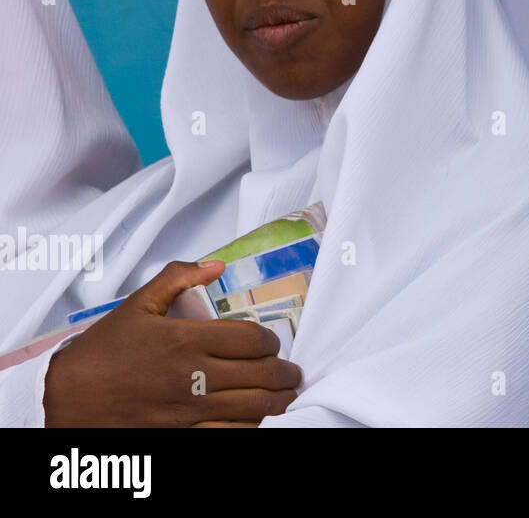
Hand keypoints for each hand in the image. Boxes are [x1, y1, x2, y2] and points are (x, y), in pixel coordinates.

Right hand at [44, 260, 301, 426]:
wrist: (66, 399)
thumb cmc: (101, 353)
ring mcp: (190, 409)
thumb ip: (178, 277)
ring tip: (287, 395)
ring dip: (278, 401)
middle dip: (284, 373)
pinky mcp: (183, 434)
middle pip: (261, 374)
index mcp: (187, 339)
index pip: (252, 339)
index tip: (273, 345)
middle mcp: (194, 375)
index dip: (272, 342)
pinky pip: (231, 433)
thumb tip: (216, 265)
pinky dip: (252, 427)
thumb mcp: (137, 305)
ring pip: (254, 407)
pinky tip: (259, 420)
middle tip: (291, 373)